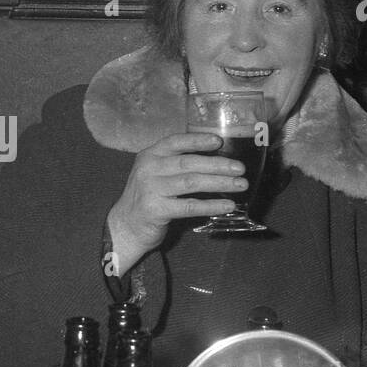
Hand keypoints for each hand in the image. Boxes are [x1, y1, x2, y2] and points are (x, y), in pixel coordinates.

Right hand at [106, 132, 244, 273]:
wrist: (125, 226)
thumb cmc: (148, 197)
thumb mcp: (155, 174)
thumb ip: (176, 164)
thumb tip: (217, 159)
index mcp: (149, 155)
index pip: (176, 142)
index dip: (198, 140)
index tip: (219, 142)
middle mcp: (148, 169)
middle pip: (189, 163)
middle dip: (218, 165)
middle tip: (240, 168)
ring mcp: (151, 189)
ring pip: (192, 182)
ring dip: (220, 183)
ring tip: (240, 185)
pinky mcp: (156, 210)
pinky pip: (190, 206)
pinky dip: (211, 205)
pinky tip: (227, 205)